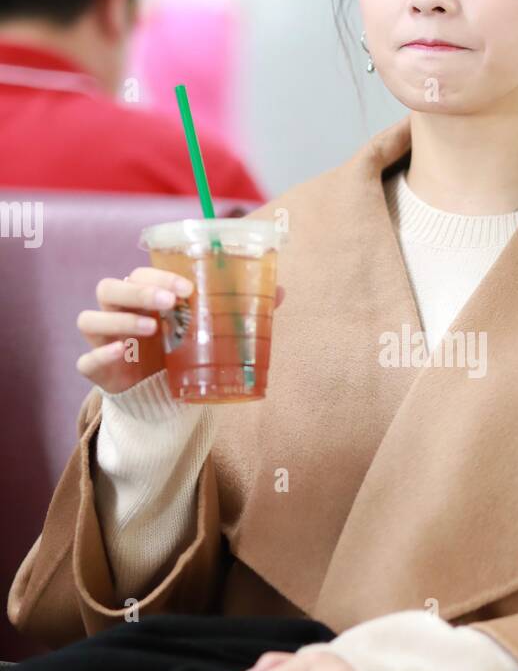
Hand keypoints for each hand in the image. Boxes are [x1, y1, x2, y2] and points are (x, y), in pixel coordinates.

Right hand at [76, 271, 285, 395]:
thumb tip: (279, 290)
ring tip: (152, 328)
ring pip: (92, 318)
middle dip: (140, 292)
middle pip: (110, 288)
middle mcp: (116, 312)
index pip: (138, 274)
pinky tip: (119, 353)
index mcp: (141, 297)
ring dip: (120, 319)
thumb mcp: (208, 331)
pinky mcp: (98, 371)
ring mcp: (102, 340)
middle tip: (171, 303)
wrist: (161, 396)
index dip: (158, 276)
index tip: (187, 288)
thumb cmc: (181, 351)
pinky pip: (85, 361)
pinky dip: (98, 355)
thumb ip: (237, 309)